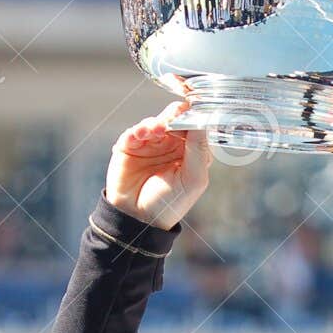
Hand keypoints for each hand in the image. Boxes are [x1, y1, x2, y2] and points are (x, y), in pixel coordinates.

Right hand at [105, 103, 210, 230]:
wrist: (140, 220)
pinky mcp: (130, 146)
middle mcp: (171, 145)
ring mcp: (150, 144)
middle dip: (174, 116)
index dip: (195, 118)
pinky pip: (134, 131)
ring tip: (156, 130)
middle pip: (175, 118)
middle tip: (172, 120)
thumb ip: (199, 151)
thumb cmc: (170, 204)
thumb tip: (202, 122)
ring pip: (155, 122)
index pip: (195, 126)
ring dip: (156, 123)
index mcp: (190, 151)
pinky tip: (141, 134)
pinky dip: (138, 130)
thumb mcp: (193, 180)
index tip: (193, 112)